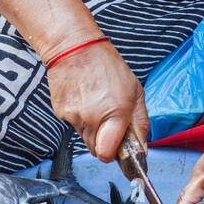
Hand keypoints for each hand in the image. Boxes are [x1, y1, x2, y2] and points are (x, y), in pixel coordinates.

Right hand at [47, 41, 148, 162]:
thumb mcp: (135, 91)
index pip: (107, 155)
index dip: (113, 154)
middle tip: (109, 121)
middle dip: (105, 141)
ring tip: (96, 104)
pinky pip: (74, 125)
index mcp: (115, 113)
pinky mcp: (61, 113)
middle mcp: (93, 118)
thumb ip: (140, 123)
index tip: (118, 147)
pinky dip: (80, 117)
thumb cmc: (107, 65)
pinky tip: (84, 99)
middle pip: (96, 149)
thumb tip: (141, 147)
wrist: (74, 48)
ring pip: (85, 138)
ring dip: (93, 129)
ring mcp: (74, 117)